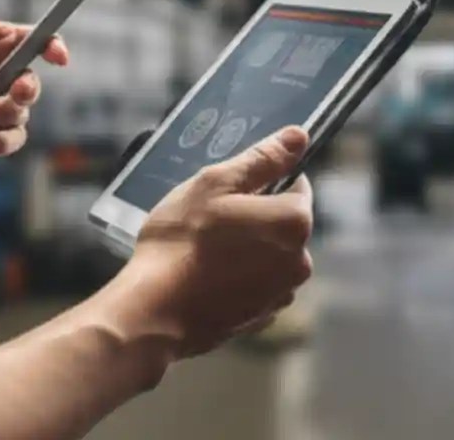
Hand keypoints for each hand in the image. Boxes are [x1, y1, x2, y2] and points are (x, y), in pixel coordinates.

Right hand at [109, 126, 314, 362]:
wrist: (154, 312)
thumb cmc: (183, 240)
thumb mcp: (215, 184)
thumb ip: (262, 159)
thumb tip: (299, 135)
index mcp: (295, 222)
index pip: (295, 186)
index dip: (263, 183)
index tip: (229, 192)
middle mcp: (300, 261)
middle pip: (283, 223)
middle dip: (255, 217)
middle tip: (211, 220)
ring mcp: (281, 294)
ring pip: (270, 255)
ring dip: (247, 249)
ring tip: (205, 251)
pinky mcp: (262, 318)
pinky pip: (256, 285)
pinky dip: (239, 279)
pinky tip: (207, 277)